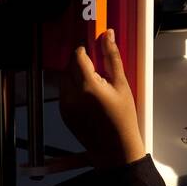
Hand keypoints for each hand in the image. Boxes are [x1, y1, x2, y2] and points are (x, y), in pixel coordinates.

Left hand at [59, 28, 145, 169]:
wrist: (116, 150)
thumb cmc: (123, 120)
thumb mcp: (122, 85)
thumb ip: (112, 57)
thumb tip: (107, 35)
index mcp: (88, 87)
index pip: (77, 56)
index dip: (85, 49)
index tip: (94, 50)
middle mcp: (72, 96)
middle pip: (69, 66)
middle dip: (81, 63)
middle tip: (99, 71)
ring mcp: (65, 106)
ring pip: (65, 79)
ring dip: (77, 76)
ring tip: (96, 88)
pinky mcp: (63, 113)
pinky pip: (64, 93)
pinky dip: (74, 90)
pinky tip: (91, 99)